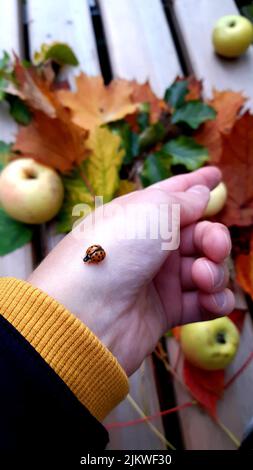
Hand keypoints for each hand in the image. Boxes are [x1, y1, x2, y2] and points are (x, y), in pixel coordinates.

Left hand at [28, 167, 233, 375]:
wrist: (86, 311)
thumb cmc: (114, 250)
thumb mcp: (152, 210)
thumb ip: (183, 201)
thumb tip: (201, 193)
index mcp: (142, 216)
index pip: (175, 196)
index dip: (196, 184)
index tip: (217, 175)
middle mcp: (151, 246)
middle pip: (198, 236)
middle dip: (215, 239)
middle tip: (215, 247)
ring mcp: (158, 279)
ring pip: (205, 269)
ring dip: (214, 271)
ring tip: (202, 277)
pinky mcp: (165, 311)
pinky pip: (203, 303)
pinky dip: (215, 300)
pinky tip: (211, 298)